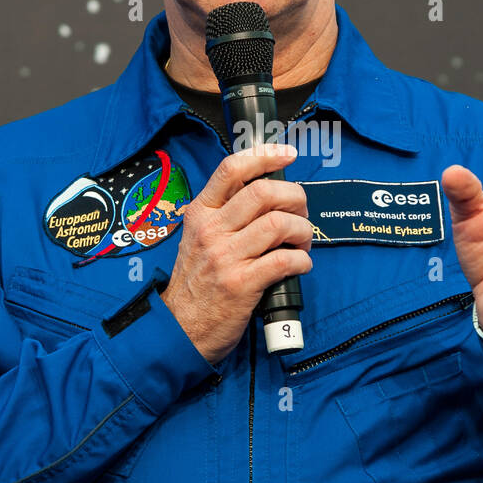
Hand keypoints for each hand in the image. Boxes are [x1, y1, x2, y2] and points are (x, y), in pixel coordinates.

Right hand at [161, 143, 313, 364]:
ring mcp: (225, 257)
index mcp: (201, 214)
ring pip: (278, 224)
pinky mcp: (241, 284)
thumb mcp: (198, 239)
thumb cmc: (196, 284)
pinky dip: (302, 261)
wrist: (179, 328)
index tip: (287, 155)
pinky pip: (284, 260)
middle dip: (296, 198)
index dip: (265, 155)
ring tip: (303, 243)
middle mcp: (211, 231)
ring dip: (303, 231)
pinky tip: (300, 266)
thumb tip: (268, 195)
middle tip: (302, 213)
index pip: (231, 169)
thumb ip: (225, 216)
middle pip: (263, 192)